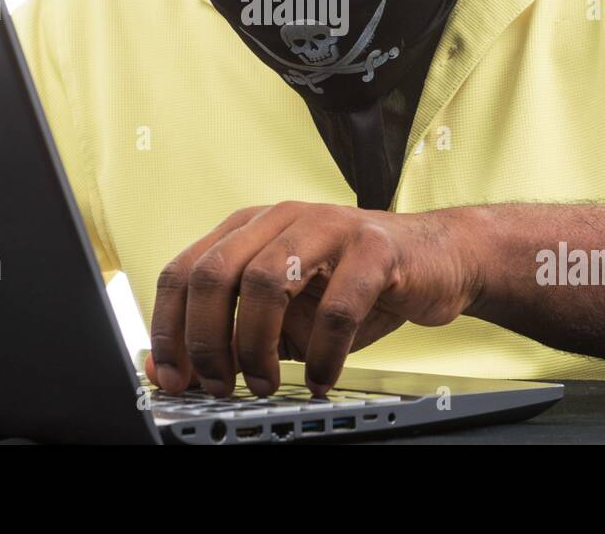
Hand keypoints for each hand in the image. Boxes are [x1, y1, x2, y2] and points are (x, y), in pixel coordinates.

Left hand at [148, 201, 480, 397]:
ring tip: (266, 384)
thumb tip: (165, 368)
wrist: (439, 260)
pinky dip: (322, 355)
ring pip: (265, 282)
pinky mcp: (374, 247)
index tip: (172, 376)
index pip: (183, 271)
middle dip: (207, 341)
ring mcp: (327, 226)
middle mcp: (281, 219)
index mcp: (249, 228)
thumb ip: (230, 333)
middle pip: (215, 273)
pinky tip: (321, 377)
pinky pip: (337, 307)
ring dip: (257, 347)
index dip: (169, 329)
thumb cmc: (355, 284)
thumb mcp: (284, 314)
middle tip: (220, 385)